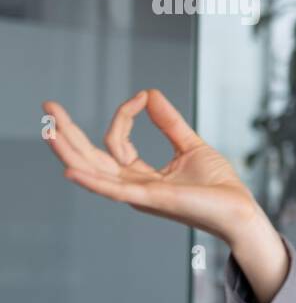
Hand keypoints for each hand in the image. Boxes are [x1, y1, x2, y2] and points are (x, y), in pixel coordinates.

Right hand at [42, 89, 262, 244]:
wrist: (240, 208)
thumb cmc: (218, 186)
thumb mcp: (190, 145)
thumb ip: (169, 122)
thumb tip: (150, 93)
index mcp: (142, 175)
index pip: (117, 141)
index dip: (125, 115)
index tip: (143, 96)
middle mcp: (134, 186)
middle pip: (92, 157)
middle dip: (68, 134)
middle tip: (48, 107)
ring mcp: (140, 195)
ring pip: (95, 171)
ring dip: (70, 150)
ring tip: (49, 129)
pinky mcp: (152, 200)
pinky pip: (115, 190)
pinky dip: (92, 180)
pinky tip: (71, 169)